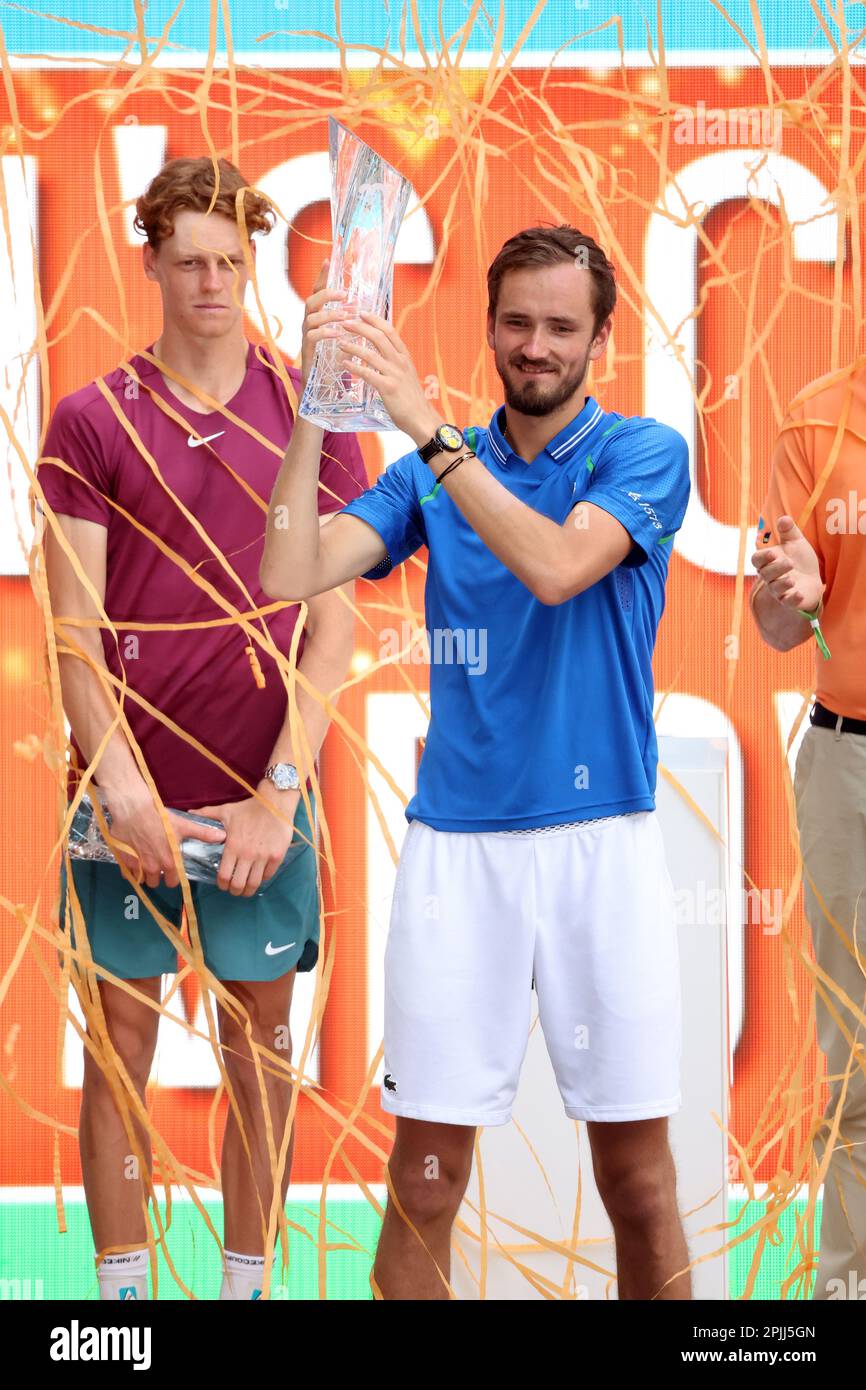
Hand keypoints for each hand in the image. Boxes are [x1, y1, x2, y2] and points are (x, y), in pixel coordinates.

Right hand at [101, 785, 225, 890]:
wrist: (133, 809)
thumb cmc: (160, 817)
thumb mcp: (184, 825)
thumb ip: (203, 833)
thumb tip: (222, 836)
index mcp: (170, 862)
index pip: (173, 882)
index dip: (173, 876)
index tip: (171, 868)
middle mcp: (153, 868)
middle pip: (156, 883)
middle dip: (158, 876)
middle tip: (157, 862)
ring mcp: (137, 866)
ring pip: (142, 879)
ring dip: (144, 873)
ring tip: (146, 859)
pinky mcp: (124, 861)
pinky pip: (128, 873)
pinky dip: (131, 868)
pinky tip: (133, 857)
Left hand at [191, 784, 299, 896]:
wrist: (275, 803)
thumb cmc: (249, 808)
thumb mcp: (226, 810)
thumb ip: (206, 814)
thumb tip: (189, 813)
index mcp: (233, 846)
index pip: (224, 875)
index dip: (222, 884)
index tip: (222, 884)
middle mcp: (248, 854)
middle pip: (238, 884)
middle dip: (234, 891)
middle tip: (234, 889)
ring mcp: (264, 856)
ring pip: (254, 883)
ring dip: (248, 890)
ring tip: (246, 889)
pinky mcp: (277, 856)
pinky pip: (268, 875)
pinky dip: (262, 878)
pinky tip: (259, 876)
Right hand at [299, 256, 353, 390]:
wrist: (321, 388)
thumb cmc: (333, 362)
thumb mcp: (342, 339)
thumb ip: (348, 324)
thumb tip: (364, 309)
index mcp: (317, 319)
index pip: (317, 293)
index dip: (322, 277)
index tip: (328, 261)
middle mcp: (308, 325)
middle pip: (310, 301)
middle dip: (326, 294)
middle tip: (344, 294)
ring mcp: (305, 338)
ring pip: (311, 317)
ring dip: (329, 314)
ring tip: (345, 315)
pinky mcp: (306, 352)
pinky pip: (312, 337)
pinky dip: (324, 333)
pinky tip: (337, 333)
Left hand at [333, 308, 438, 440]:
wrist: (421, 418)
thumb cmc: (411, 398)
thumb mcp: (406, 373)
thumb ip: (394, 362)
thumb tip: (380, 352)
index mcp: (404, 356)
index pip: (389, 331)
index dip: (375, 320)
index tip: (362, 313)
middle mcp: (400, 362)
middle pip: (378, 337)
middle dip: (360, 327)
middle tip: (344, 322)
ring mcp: (394, 374)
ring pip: (370, 354)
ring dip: (353, 346)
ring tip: (340, 342)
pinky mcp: (388, 388)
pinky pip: (368, 374)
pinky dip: (355, 367)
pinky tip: (344, 364)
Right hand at [751, 515, 823, 612]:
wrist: (813, 580)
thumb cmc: (800, 560)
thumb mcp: (796, 543)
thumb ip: (789, 531)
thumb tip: (784, 518)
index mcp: (768, 562)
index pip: (757, 560)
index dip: (762, 557)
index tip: (773, 553)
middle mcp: (770, 577)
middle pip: (766, 574)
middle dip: (776, 569)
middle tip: (790, 563)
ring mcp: (780, 590)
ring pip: (775, 589)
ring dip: (782, 584)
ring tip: (792, 579)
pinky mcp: (791, 601)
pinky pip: (788, 602)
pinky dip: (792, 599)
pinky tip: (799, 594)